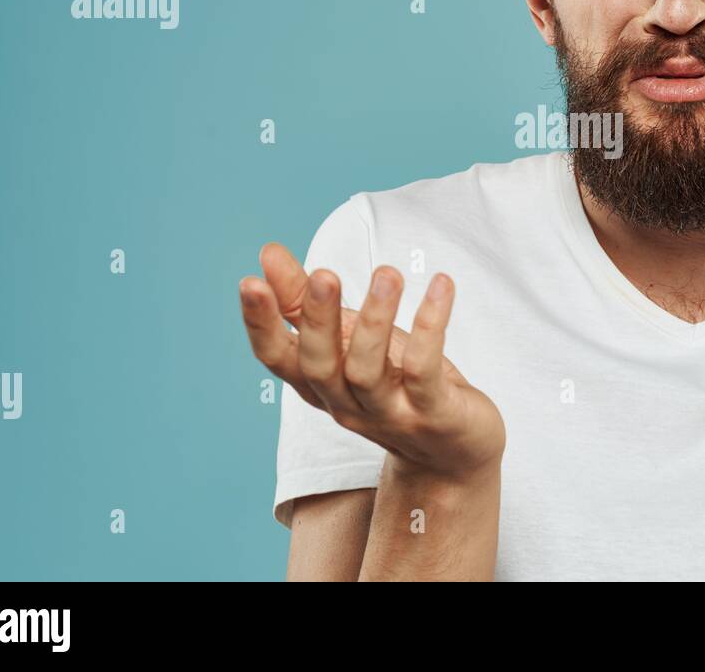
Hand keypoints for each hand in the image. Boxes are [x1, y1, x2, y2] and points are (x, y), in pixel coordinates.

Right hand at [239, 243, 505, 480]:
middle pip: (320, 367)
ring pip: (368, 372)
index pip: (278, 358)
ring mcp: (390, 414)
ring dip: (375, 321)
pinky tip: (441, 285)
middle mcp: (347, 405)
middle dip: (318, 320)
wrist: (454, 451)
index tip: (250, 282)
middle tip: (324, 274)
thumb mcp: (349, 339)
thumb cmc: (394, 383)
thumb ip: (306, 299)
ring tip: (387, 274)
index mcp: (320, 384)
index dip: (261, 325)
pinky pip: (425, 370)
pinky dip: (431, 326)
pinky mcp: (433, 414)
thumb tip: (268, 254)